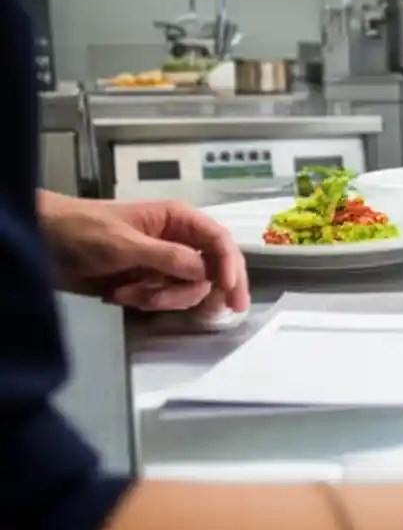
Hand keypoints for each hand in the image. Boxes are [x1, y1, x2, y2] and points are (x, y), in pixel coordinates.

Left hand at [38, 193, 249, 313]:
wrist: (43, 243)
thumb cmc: (83, 230)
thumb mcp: (127, 244)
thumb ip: (170, 258)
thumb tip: (207, 272)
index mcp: (177, 220)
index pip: (218, 241)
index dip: (231, 265)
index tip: (232, 291)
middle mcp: (177, 241)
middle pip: (213, 268)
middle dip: (207, 288)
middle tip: (226, 309)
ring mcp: (162, 264)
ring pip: (188, 289)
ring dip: (161, 297)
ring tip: (128, 293)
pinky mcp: (147, 283)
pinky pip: (165, 299)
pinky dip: (144, 302)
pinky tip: (118, 295)